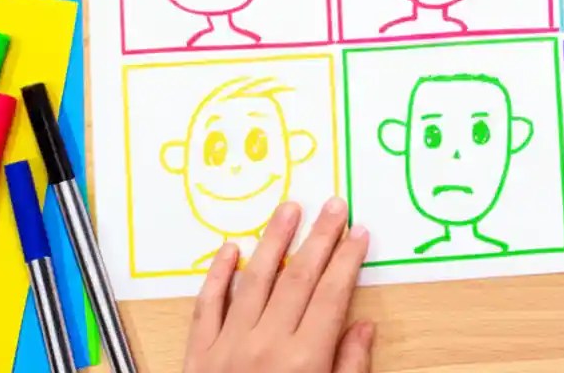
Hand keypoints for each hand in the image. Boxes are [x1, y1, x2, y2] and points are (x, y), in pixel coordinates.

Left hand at [183, 198, 373, 372]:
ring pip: (254, 280)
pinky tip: (231, 248)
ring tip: (288, 210)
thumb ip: (350, 368)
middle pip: (298, 278)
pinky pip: (208, 305)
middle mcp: (266, 345)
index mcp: (305, 360)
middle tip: (333, 206)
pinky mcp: (199, 355)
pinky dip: (218, 274)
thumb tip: (364, 327)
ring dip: (273, 241)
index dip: (347, 260)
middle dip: (319, 238)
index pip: (331, 295)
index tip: (358, 233)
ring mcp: (227, 347)